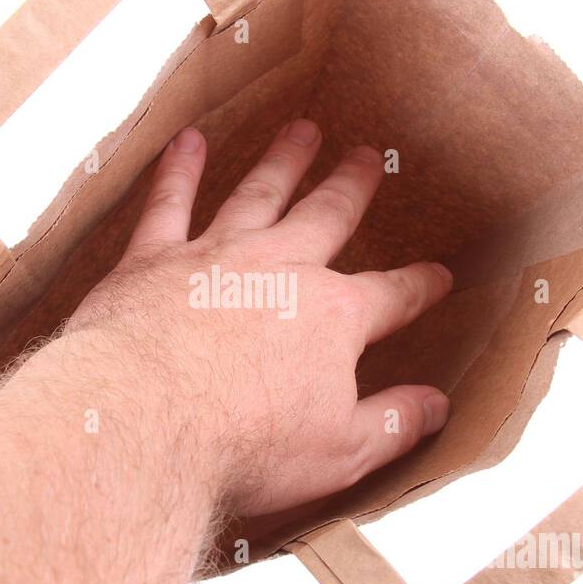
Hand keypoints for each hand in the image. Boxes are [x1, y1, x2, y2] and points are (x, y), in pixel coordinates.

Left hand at [66, 119, 452, 516]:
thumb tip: (436, 407)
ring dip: (283, 161)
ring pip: (258, 194)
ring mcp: (216, 257)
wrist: (143, 422)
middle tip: (366, 157)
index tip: (438, 275)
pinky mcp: (153, 260)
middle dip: (351, 188)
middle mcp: (281, 269)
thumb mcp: (340, 452)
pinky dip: (180, 171)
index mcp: (333, 317)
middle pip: (326, 218)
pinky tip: (188, 141)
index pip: (392, 297)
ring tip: (301, 130)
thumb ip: (392, 424)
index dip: (419, 287)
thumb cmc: (245, 445)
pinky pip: (170, 203)